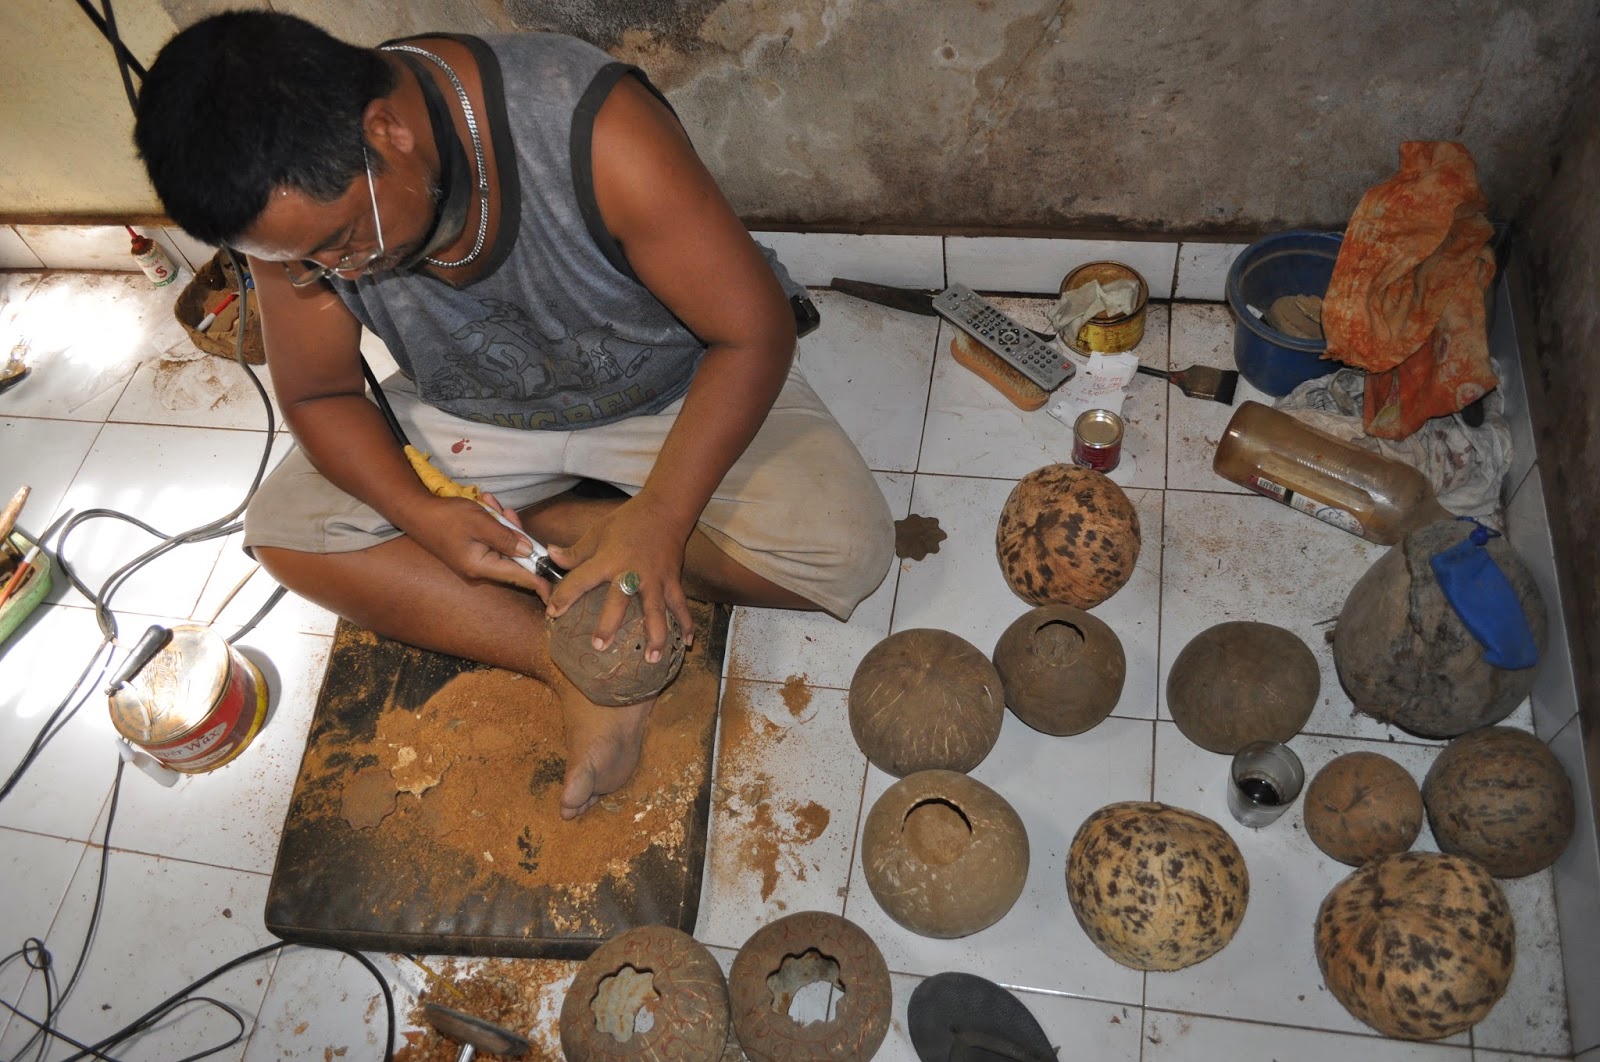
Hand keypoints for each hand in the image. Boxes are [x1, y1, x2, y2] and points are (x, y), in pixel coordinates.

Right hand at [400, 492, 552, 596]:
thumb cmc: (447, 517)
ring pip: (505, 546)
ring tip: (490, 504)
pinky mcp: (474, 552)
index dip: (540, 581)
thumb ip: (506, 538)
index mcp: (482, 567)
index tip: (556, 587)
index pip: (519, 578)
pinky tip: (487, 507)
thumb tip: (529, 551)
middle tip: (506, 512)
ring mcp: (477, 561)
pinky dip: (495, 524)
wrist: (416, 511)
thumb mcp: (481, 523)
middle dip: (517, 534)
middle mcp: (481, 569)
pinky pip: (494, 540)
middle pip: (515, 558)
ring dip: (504, 524)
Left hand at [543, 494, 694, 661]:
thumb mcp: (597, 532)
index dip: (565, 595)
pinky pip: (681, 606)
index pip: (582, 579)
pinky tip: (688, 643)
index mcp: (609, 559)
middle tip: (599, 646)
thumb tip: (550, 555)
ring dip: (655, 635)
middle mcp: (632, 572)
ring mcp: (655, 579)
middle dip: (610, 623)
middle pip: (620, 600)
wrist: (664, 510)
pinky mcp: (673, 581)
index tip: (553, 612)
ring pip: (656, 610)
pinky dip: (687, 624)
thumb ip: (575, 551)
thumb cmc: (627, 521)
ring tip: (651, 659)